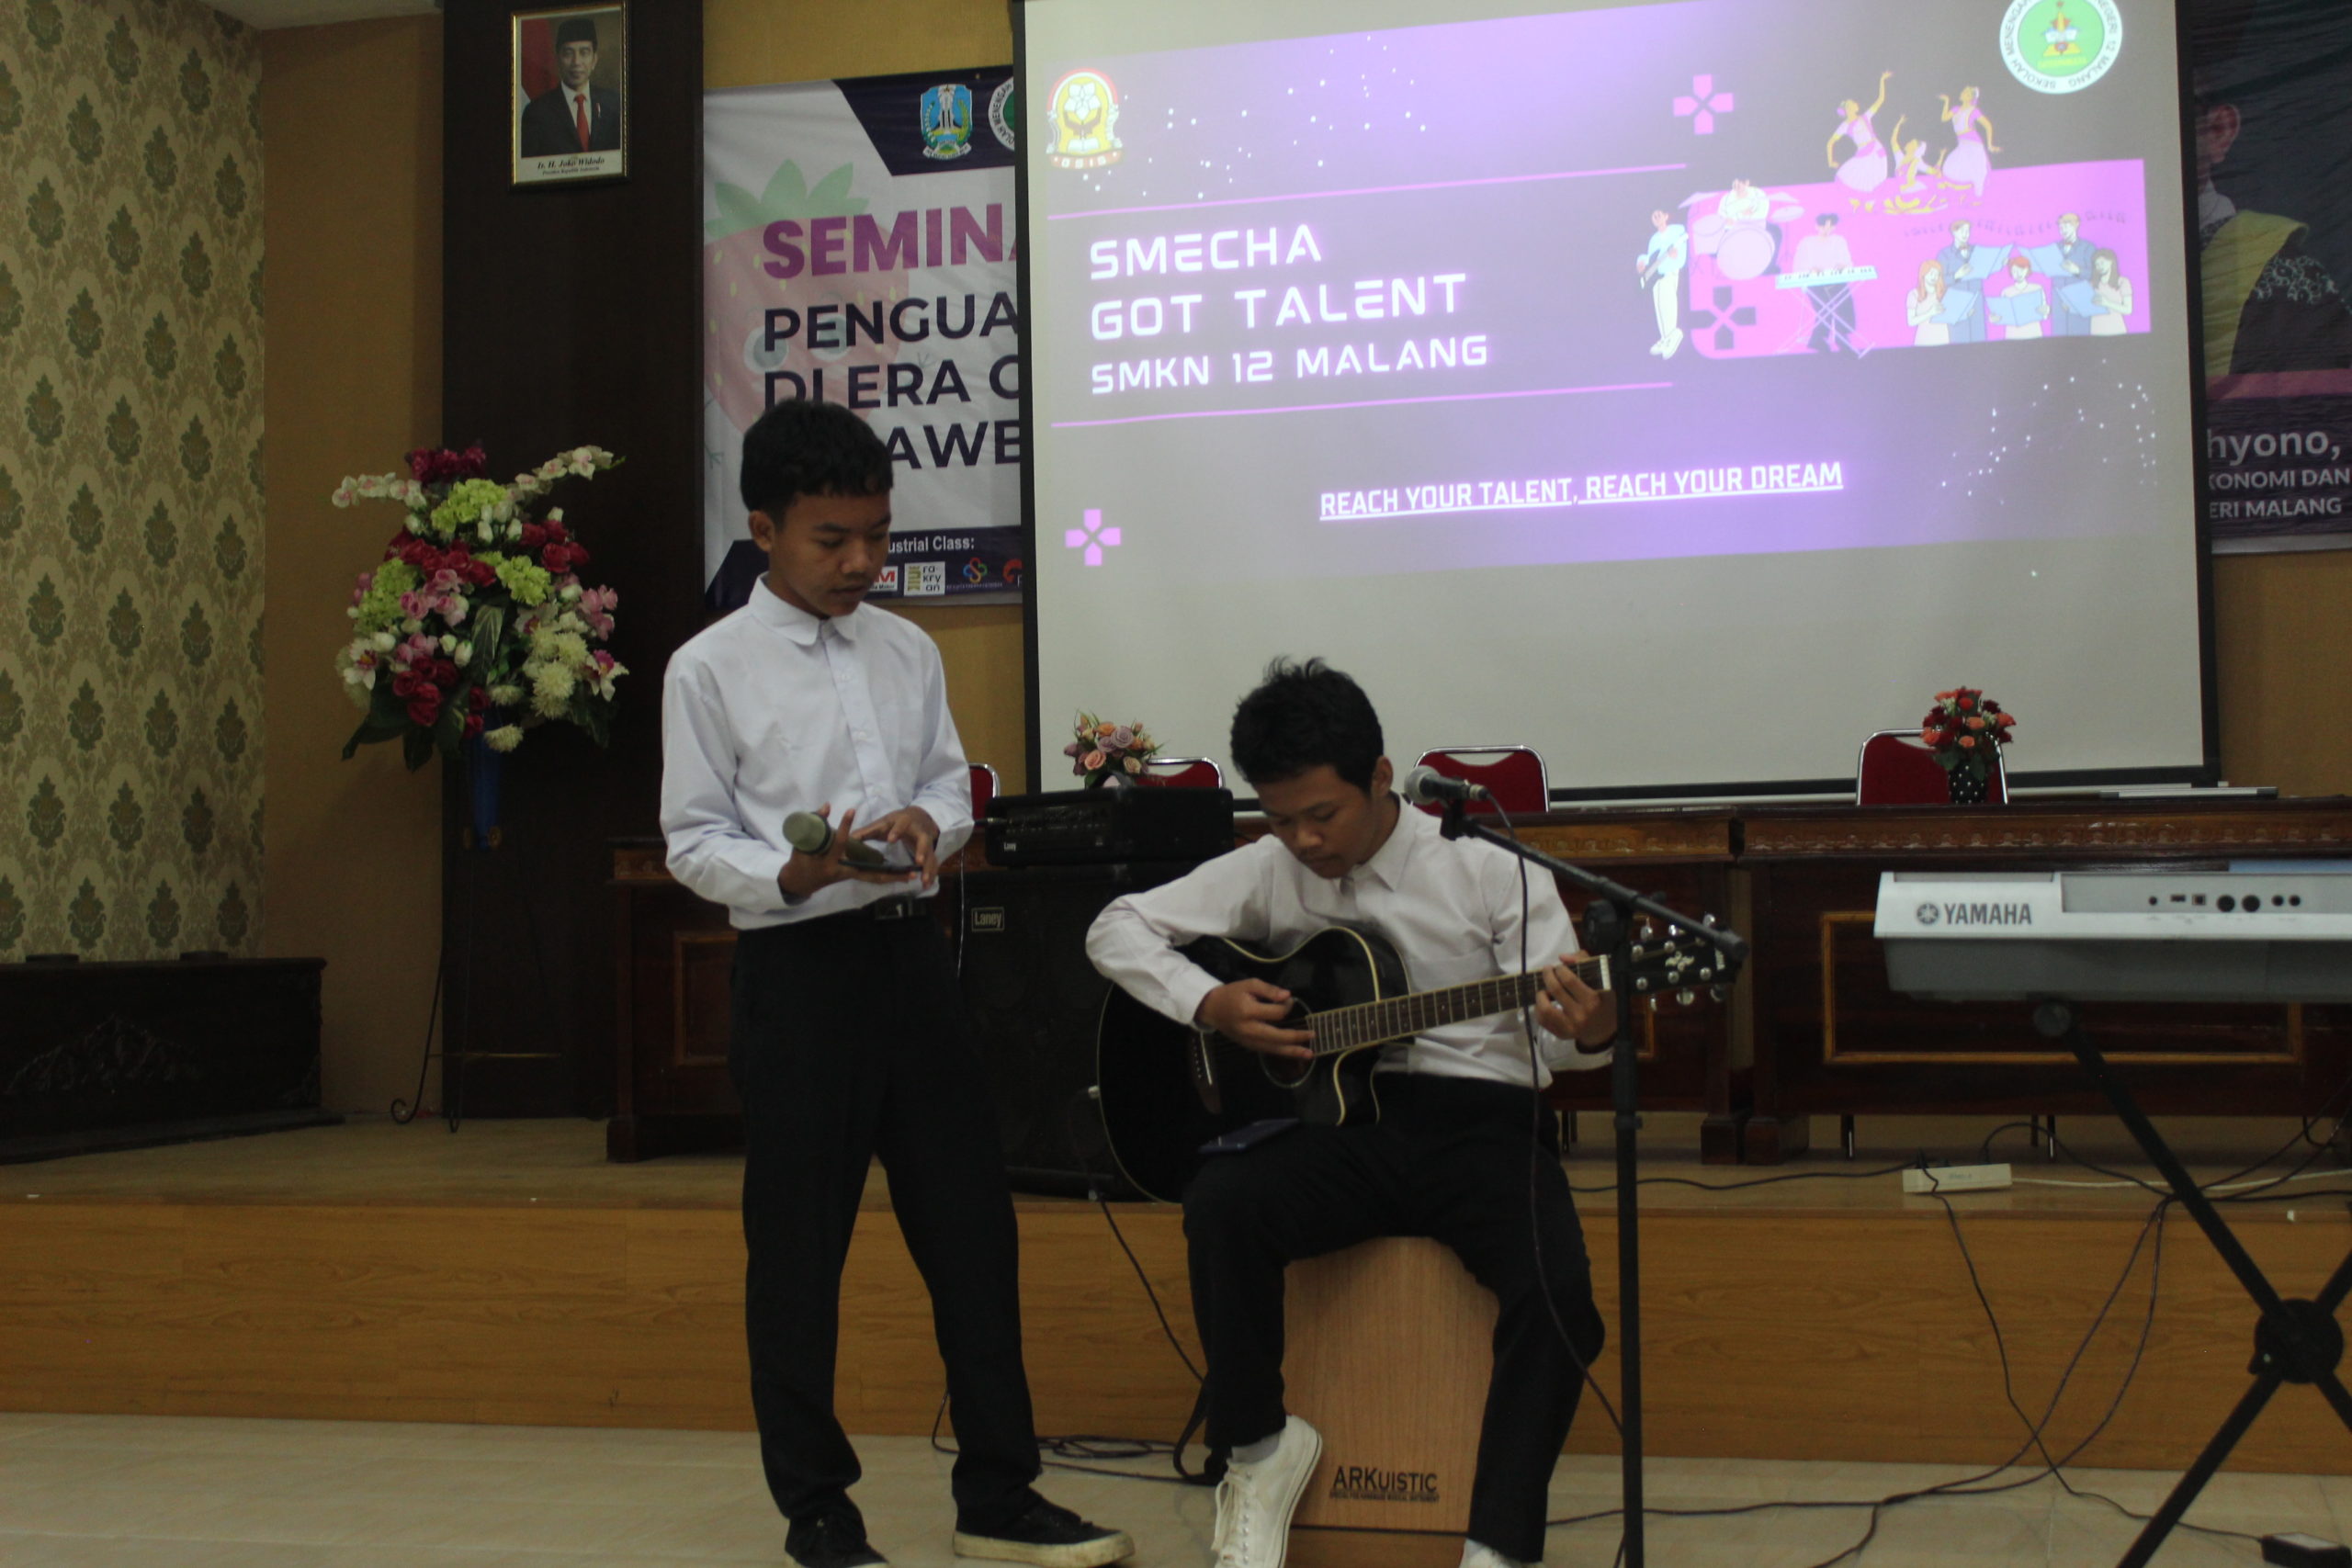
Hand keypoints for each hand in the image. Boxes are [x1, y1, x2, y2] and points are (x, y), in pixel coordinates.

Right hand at [777, 803, 918, 899]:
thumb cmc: (800, 861)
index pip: (839, 841)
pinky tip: (898, 875)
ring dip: (892, 878)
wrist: (799, 881)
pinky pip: (870, 877)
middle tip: (908, 871)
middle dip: (889, 872)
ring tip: (911, 875)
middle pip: (869, 872)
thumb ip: (816, 823)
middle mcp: (841, 871)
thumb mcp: (803, 843)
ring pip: (873, 878)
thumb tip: (827, 805)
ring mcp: (847, 875)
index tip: (852, 810)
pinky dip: (884, 876)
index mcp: (828, 862)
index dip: (844, 824)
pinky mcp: (850, 876)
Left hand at [856, 805, 943, 888]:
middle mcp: (918, 831)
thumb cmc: (896, 821)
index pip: (900, 825)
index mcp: (904, 822)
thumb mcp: (883, 823)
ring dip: (928, 868)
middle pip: (923, 841)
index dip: (896, 831)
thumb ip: (866, 832)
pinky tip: (927, 884)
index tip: (891, 840)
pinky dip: (931, 874)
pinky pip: (933, 863)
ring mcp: (927, 842)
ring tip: (923, 881)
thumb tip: (847, 839)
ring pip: (930, 855)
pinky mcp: (930, 851)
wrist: (920, 816)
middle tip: (918, 862)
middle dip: (921, 851)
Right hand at [1195, 979, 1313, 1060]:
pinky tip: (1293, 1054)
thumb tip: (1288, 996)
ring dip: (1292, 1051)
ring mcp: (1248, 1040)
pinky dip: (1281, 1053)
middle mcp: (1249, 1029)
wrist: (1211, 1008)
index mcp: (1248, 1011)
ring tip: (1309, 1054)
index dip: (1286, 1006)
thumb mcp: (1249, 984)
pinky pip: (1267, 1051)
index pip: (1276, 1013)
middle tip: (1313, 1034)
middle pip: (1277, 1037)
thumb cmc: (1232, 994)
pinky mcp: (1248, 1046)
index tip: (1288, 999)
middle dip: (1296, 1037)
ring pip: (1273, 1049)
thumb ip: (1269, 989)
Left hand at [1534, 952, 1616, 1047]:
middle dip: (1548, 976)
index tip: (1560, 967)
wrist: (1605, 1029)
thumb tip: (1562, 957)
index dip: (1560, 970)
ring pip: (1545, 1009)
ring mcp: (1570, 1027)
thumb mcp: (1601, 979)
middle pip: (1555, 991)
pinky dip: (1539, 1008)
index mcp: (1593, 1000)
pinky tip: (1546, 1001)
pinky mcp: (1561, 1034)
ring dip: (1540, 995)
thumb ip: (1584, 962)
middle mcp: (1581, 1015)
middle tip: (1547, 970)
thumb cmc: (1603, 1000)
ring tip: (1544, 989)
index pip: (1570, 981)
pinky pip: (1542, 1020)